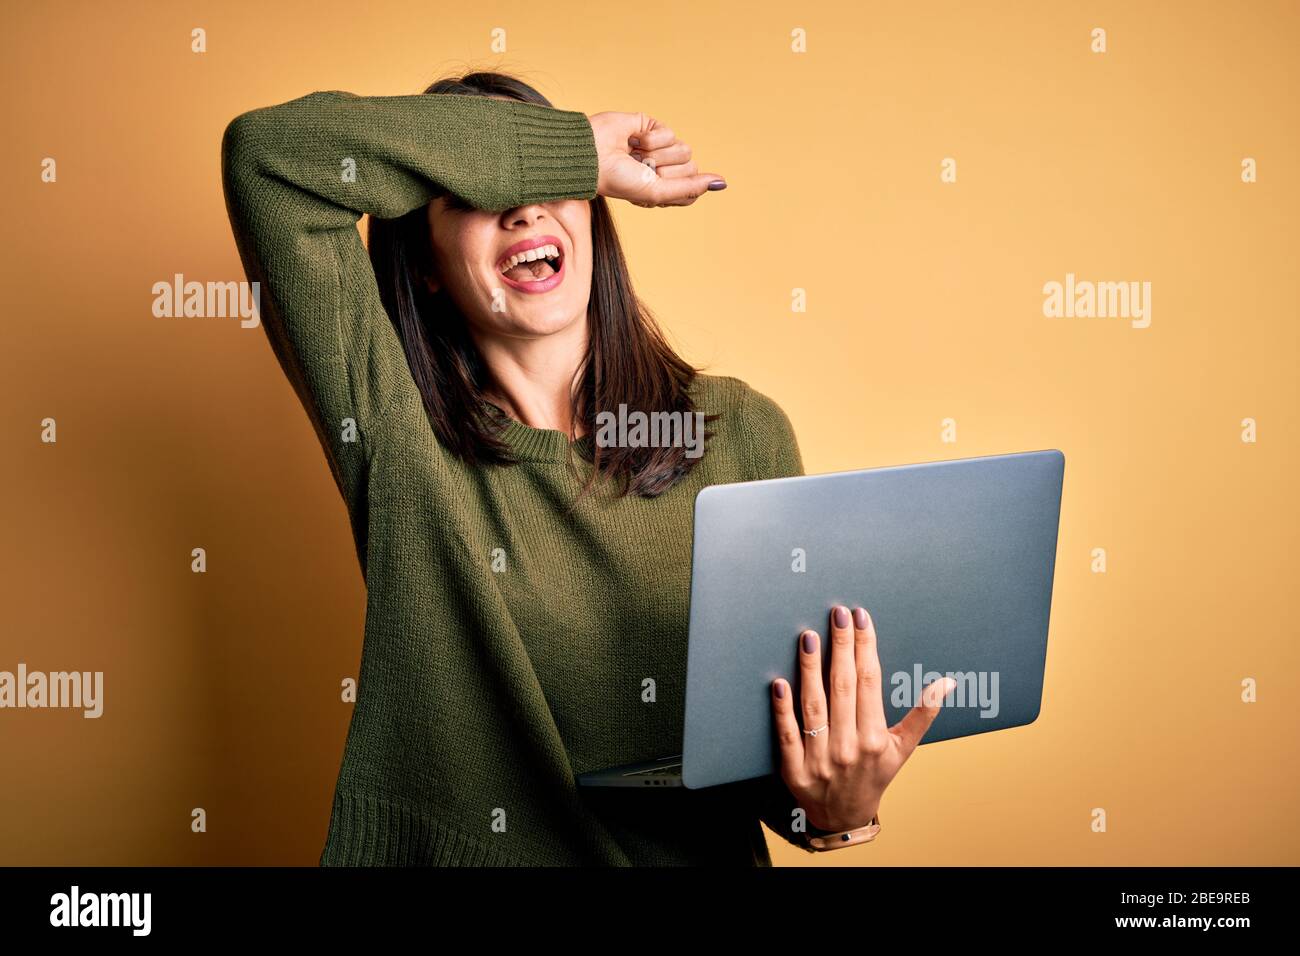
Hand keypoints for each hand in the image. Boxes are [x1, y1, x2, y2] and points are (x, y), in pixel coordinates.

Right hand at [587, 111, 725, 206]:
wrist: (591, 155)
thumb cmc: (617, 180)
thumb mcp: (656, 193)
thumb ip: (690, 188)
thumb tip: (722, 183)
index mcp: (664, 189)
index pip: (692, 190)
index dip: (677, 188)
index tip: (654, 187)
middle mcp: (664, 169)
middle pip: (691, 169)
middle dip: (666, 170)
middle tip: (641, 169)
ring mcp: (660, 148)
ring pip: (684, 150)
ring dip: (657, 154)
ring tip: (636, 155)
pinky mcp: (653, 128)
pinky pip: (670, 133)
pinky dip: (651, 140)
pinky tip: (633, 140)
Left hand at [770, 605, 956, 832]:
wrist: (843, 818)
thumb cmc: (874, 775)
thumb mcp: (902, 748)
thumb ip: (923, 714)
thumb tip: (948, 683)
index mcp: (875, 739)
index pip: (870, 682)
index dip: (865, 647)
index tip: (861, 617)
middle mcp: (848, 747)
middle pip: (843, 687)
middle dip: (841, 647)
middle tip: (837, 613)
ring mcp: (819, 759)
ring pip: (814, 705)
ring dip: (810, 669)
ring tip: (809, 637)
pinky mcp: (793, 769)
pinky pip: (786, 734)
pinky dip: (783, 710)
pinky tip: (779, 682)